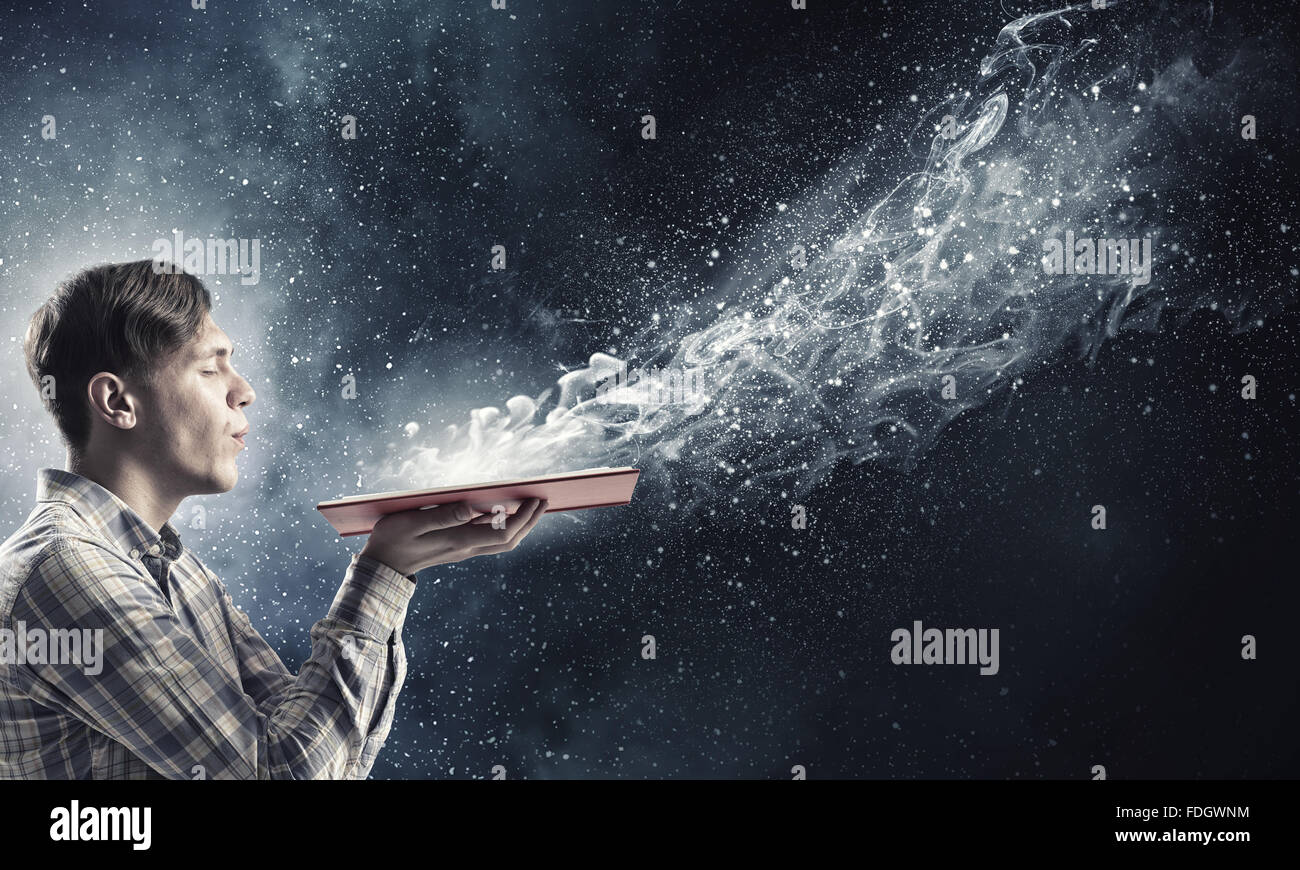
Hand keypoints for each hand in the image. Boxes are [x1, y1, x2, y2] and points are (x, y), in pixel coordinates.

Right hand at [358, 498, 548, 577]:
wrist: (382, 565)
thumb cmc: (393, 539)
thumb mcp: (412, 522)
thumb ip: (442, 515)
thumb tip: (471, 506)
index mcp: (459, 541)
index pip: (503, 533)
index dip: (523, 518)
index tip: (534, 499)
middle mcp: (466, 548)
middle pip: (509, 540)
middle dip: (529, 521)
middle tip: (543, 501)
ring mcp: (463, 550)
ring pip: (501, 542)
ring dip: (520, 525)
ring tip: (531, 506)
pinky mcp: (458, 547)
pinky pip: (490, 539)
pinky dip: (503, 525)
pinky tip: (504, 512)